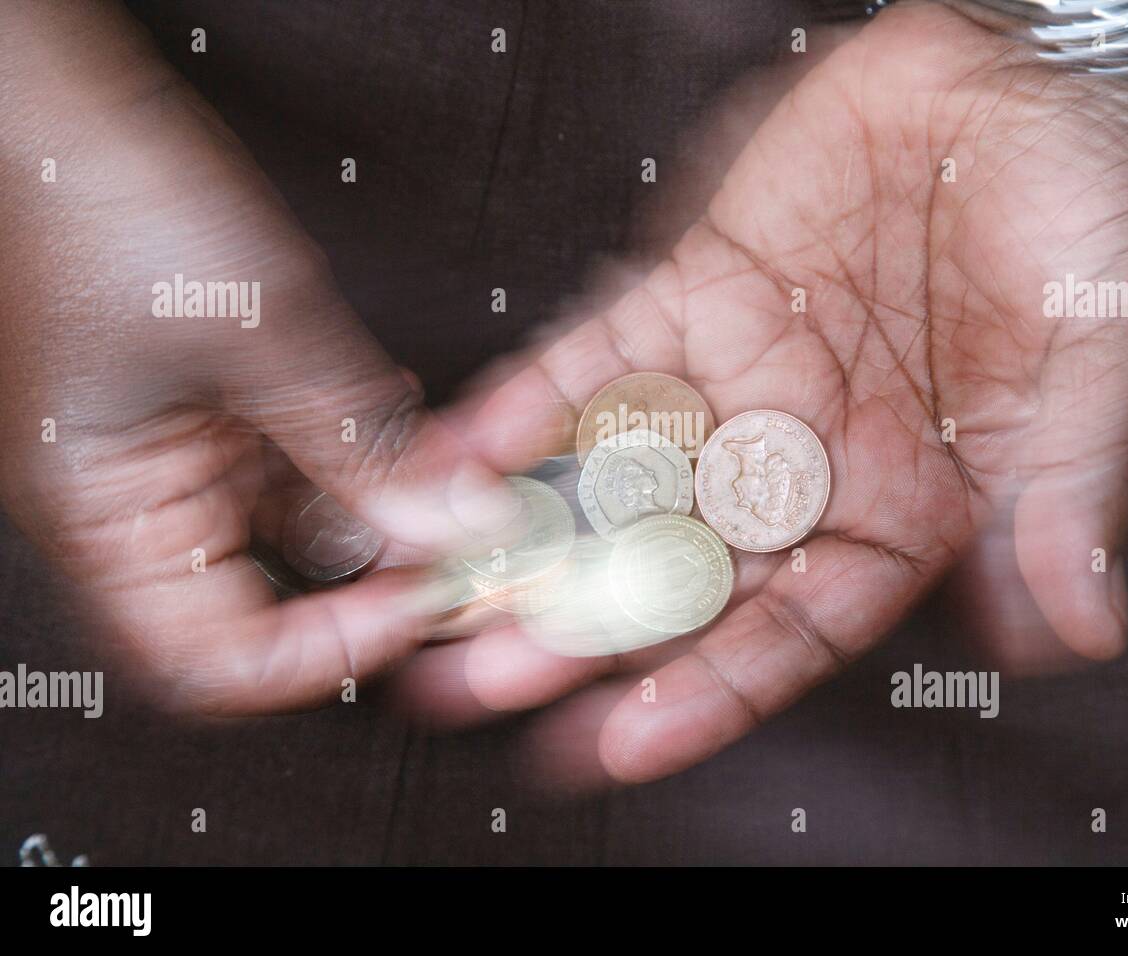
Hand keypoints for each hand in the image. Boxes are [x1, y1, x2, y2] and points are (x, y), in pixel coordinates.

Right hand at [0, 1, 518, 711]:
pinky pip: (296, 471)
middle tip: (451, 550)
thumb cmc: (95, 199)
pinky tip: (407, 433)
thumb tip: (446, 522)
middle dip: (367, 584)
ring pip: (295, 536)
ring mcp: (175, 462)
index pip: (214, 662)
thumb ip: (357, 441)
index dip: (324, 655)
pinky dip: (358, 461)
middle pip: (265, 607)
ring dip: (377, 516)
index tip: (412, 606)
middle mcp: (135, 505)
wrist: (51, 108)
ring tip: (443, 484)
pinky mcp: (208, 417)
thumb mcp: (256, 329)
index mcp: (104, 515)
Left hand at [400, 0, 1127, 783]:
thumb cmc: (1092, 209)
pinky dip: (532, 406)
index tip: (622, 737)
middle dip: (584, 628)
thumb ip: (1070, 490)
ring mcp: (744, 381)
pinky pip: (600, 361)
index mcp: (911, 505)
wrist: (1030, 74)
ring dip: (535, 534)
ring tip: (441, 591)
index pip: (797, 625)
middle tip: (484, 678)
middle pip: (683, 570)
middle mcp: (811, 460)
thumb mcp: (1105, 355)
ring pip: (623, 480)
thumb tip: (1079, 632)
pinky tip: (464, 454)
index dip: (711, 686)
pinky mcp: (695, 296)